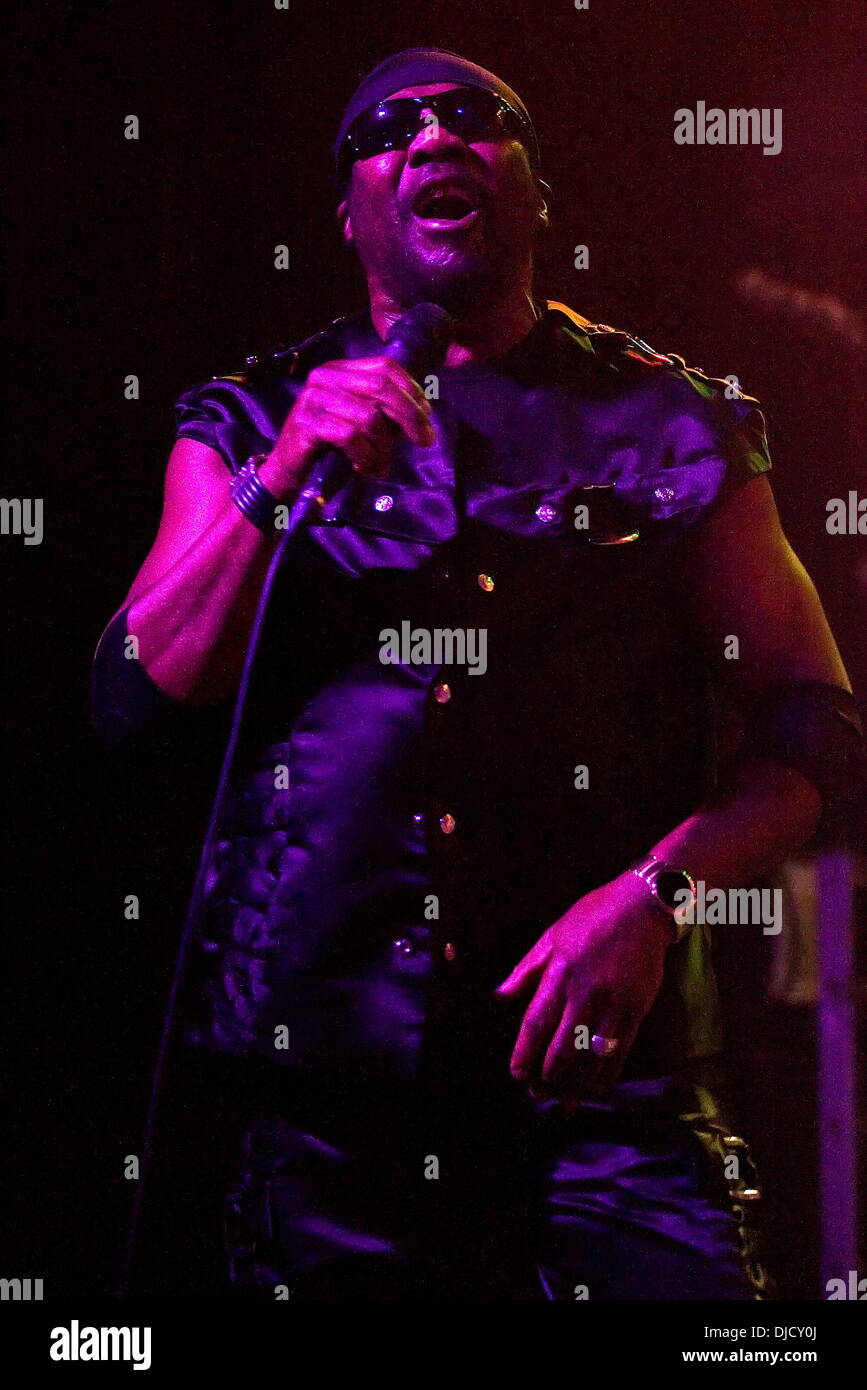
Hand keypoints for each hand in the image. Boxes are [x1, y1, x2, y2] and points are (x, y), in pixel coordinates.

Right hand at [267, 354, 435, 492]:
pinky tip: (365, 468)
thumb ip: (384, 411)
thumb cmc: (327, 447)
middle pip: (382, 386)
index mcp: (340, 370)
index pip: (385, 366)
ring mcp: (314, 399)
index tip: (427, 415)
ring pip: (369, 417)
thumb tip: (422, 412)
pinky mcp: (307, 424)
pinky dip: (365, 457)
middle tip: (425, 440)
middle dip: (410, 415)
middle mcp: (325, 378)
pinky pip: (351, 437)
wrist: (287, 471)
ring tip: (382, 466)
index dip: (411, 389)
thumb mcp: (359, 421)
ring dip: (384, 447)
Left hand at [495, 873, 672, 1108]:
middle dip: (547, 1077)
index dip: (525, 1053)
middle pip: (562, 1047)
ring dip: (575, 1084)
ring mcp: (613, 1003)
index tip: (517, 1074)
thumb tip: (500, 995)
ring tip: (563, 1101)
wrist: (643, 907)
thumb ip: (527, 969)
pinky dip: (606, 1075)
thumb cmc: (594, 916)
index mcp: (560, 972)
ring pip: (591, 1056)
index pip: (537, 1022)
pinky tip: (595, 1089)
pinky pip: (620, 1052)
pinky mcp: (637, 1010)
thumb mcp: (553, 934)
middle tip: (537, 1093)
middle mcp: (585, 992)